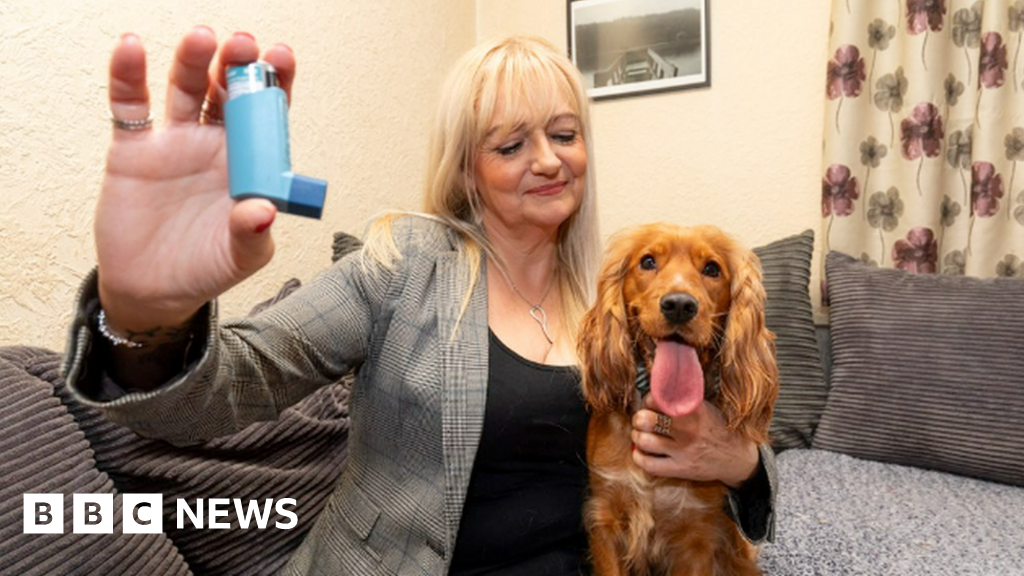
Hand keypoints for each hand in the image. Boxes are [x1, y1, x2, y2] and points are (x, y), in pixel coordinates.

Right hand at [97, 27, 295, 332]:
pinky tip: (130, 47)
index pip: (267, 116)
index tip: (281, 57)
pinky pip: (130, 106)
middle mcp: (215, 145)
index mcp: (249, 164)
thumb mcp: (239, 258)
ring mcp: (175, 143)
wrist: (152, 291)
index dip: (275, 84)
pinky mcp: (133, 149)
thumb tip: (263, 213)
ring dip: (192, 61)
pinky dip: (127, 74)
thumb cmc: (205, 268)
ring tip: (201, 38)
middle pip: (228, 93)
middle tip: (242, 44)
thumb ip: (252, 235)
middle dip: (236, 65)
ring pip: (185, 89)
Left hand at [631, 396, 759, 488]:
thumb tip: (657, 385)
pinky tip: (641, 451)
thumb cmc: (717, 428)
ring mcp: (683, 452)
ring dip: (637, 436)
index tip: (651, 403)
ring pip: (644, 441)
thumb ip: (683, 398)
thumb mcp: (705, 407)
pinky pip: (649, 465)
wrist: (737, 458)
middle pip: (646, 420)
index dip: (648, 400)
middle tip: (642, 419)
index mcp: (694, 410)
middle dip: (639, 417)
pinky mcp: (680, 469)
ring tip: (641, 434)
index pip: (658, 399)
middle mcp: (688, 430)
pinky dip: (638, 456)